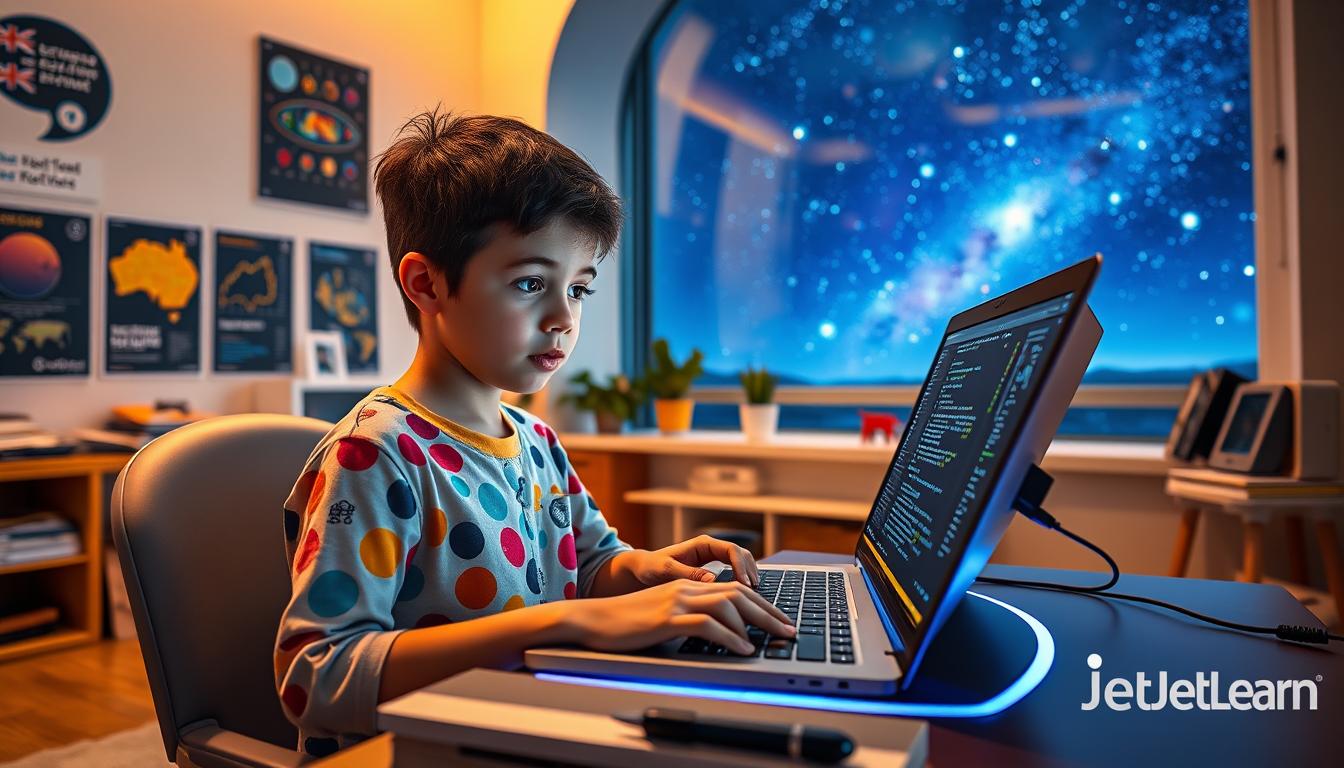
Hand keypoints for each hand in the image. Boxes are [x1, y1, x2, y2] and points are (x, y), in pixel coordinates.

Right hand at [558, 579, 794, 654]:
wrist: (591, 620)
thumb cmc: (625, 624)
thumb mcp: (663, 615)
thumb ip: (689, 618)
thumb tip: (720, 633)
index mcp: (687, 586)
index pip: (735, 589)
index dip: (762, 604)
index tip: (780, 620)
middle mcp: (686, 589)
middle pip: (739, 594)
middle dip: (769, 613)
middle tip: (789, 630)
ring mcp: (676, 602)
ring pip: (728, 605)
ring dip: (755, 624)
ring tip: (770, 641)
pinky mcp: (667, 619)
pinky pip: (708, 624)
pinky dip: (730, 637)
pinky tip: (742, 649)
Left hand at [625, 534, 760, 587]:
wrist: (642, 571)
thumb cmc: (651, 568)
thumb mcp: (666, 571)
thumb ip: (688, 574)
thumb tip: (713, 580)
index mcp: (702, 545)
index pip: (731, 550)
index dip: (741, 566)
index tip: (744, 585)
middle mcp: (710, 549)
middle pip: (742, 555)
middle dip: (750, 571)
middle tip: (754, 592)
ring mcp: (713, 560)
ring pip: (741, 564)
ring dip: (749, 577)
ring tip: (753, 596)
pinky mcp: (712, 571)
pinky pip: (734, 574)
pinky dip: (741, 583)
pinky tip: (743, 598)